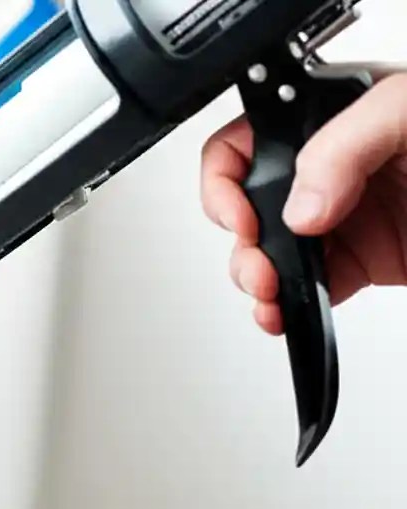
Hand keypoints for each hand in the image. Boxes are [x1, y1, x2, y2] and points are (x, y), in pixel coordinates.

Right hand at [202, 74, 406, 334]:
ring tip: (270, 295)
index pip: (244, 141)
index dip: (226, 181)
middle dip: (241, 243)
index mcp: (329, 117)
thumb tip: (300, 204)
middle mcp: (330, 167)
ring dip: (257, 280)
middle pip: (247, 206)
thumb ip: (346, 146)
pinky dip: (288, 307)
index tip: (246, 215)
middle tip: (260, 266)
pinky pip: (308, 287)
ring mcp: (344, 217)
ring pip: (269, 254)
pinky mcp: (364, 261)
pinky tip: (286, 312)